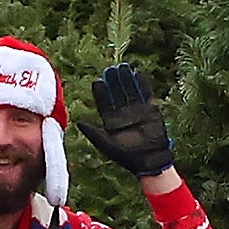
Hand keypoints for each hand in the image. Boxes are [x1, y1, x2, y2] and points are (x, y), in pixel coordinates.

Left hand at [86, 62, 175, 177]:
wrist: (149, 160)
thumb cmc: (126, 156)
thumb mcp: (106, 144)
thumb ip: (93, 133)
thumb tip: (78, 123)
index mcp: (111, 121)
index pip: (104, 103)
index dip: (101, 92)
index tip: (98, 81)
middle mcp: (123, 114)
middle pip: (117, 93)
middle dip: (114, 82)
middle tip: (110, 70)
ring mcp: (137, 110)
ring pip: (130, 91)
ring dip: (127, 80)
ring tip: (123, 67)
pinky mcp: (150, 110)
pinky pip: (146, 94)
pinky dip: (143, 84)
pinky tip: (139, 74)